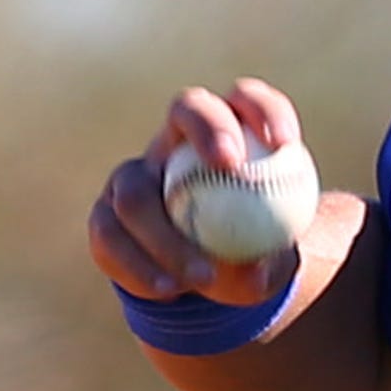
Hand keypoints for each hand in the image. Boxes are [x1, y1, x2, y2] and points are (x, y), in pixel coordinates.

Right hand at [86, 78, 305, 307]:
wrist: (206, 280)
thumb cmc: (249, 258)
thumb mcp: (270, 266)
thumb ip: (267, 264)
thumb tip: (257, 267)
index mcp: (225, 136)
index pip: (244, 100)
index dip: (262, 109)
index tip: (285, 142)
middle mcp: (175, 143)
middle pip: (186, 109)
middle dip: (209, 127)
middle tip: (231, 164)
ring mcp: (134, 177)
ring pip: (136, 192)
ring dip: (167, 237)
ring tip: (202, 277)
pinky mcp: (105, 217)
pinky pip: (110, 237)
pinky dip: (139, 267)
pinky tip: (169, 290)